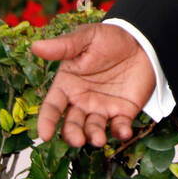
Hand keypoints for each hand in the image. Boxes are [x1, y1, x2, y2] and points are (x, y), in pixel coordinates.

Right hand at [32, 24, 155, 147]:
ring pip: (93, 129)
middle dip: (72, 135)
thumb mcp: (86, 37)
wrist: (142, 40)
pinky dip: (121, 132)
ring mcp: (102, 108)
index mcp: (68, 85)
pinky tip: (124, 132)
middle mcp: (82, 101)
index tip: (44, 135)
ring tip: (99, 139)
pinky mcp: (123, 112)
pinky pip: (119, 126)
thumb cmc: (109, 38)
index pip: (52, 107)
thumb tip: (35, 46)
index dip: (47, 122)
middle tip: (78, 140)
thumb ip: (64, 46)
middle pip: (71, 124)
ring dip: (94, 136)